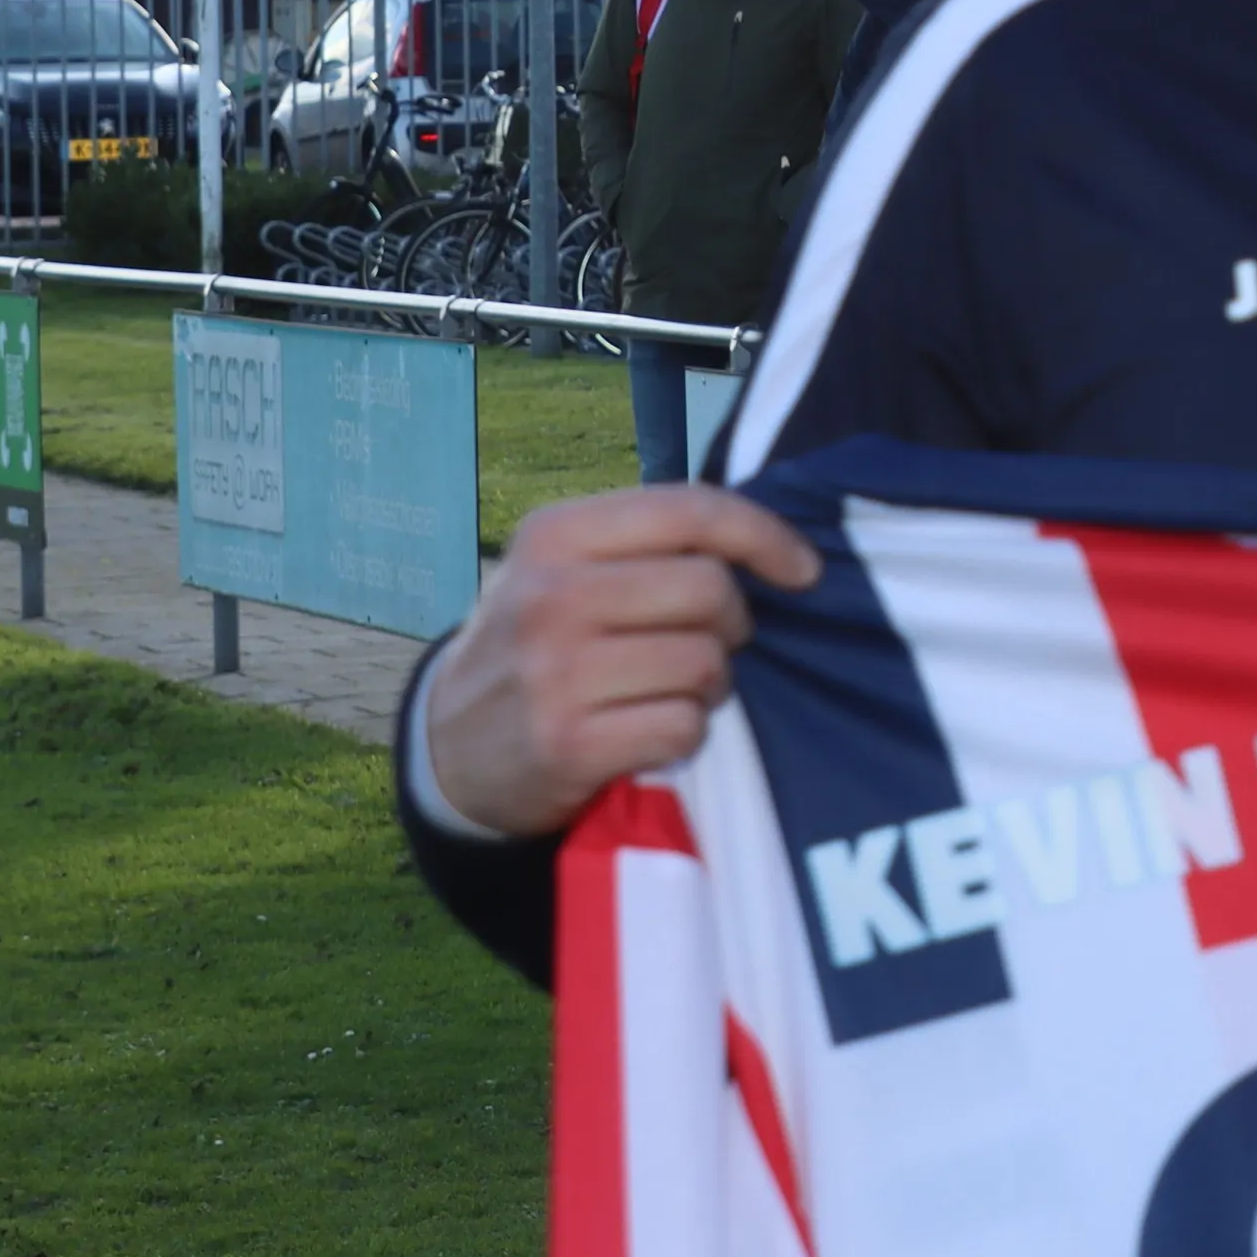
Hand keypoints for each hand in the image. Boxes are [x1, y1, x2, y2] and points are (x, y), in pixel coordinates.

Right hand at [423, 486, 822, 837]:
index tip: (804, 570)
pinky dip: (684, 733)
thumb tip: (778, 545)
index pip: (690, 510)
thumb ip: (652, 545)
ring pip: (705, 662)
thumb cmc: (544, 644)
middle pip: (710, 590)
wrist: (452, 746)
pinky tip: (646, 732)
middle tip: (702, 646)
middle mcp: (549, 596)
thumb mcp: (568, 571)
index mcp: (555, 535)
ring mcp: (553, 672)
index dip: (765, 535)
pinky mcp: (566, 744)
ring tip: (667, 691)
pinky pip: (684, 726)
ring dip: (710, 686)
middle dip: (732, 624)